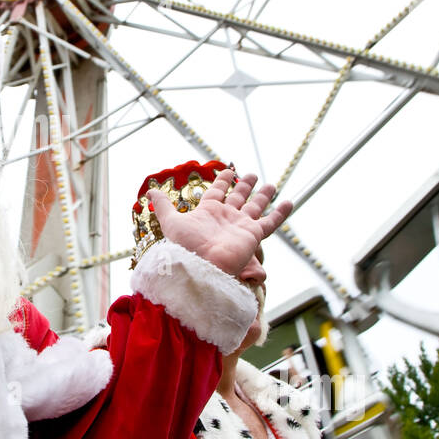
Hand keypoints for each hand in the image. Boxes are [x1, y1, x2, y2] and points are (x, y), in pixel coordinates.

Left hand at [147, 169, 292, 277]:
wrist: (199, 268)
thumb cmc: (185, 247)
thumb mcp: (171, 221)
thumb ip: (163, 205)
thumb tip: (150, 189)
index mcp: (208, 212)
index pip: (217, 192)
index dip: (223, 181)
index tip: (229, 170)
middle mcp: (226, 218)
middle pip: (238, 197)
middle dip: (244, 186)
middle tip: (251, 175)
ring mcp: (240, 226)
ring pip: (255, 207)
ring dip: (263, 195)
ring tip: (271, 184)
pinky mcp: (253, 235)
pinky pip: (270, 222)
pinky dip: (280, 213)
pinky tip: (289, 202)